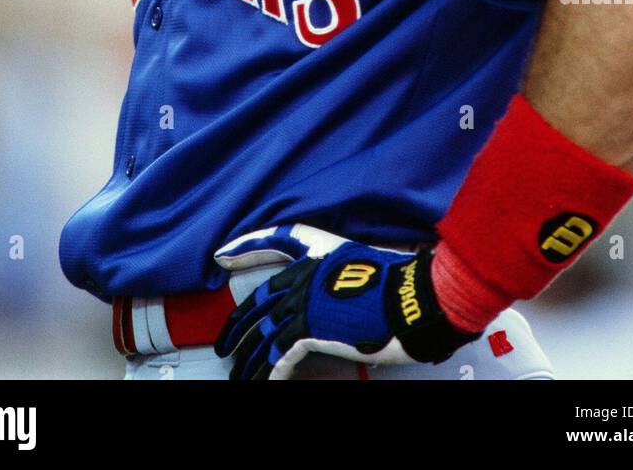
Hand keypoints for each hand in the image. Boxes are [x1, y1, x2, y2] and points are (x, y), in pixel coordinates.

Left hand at [213, 224, 480, 379]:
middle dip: (237, 327)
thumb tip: (329, 288)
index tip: (224, 257)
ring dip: (248, 358)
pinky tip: (264, 382)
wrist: (408, 299)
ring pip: (263, 335)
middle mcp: (303, 280)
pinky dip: (269, 373)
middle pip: (258, 304)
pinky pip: (279, 357)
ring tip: (239, 373)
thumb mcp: (362, 260)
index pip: (273, 250)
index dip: (246, 250)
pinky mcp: (309, 332)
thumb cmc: (395, 282)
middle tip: (225, 344)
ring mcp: (303, 305)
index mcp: (315, 258)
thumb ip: (337, 268)